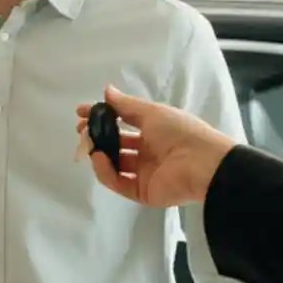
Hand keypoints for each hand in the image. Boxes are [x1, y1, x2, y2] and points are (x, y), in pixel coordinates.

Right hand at [75, 84, 238, 207]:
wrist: (201, 164)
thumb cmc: (178, 132)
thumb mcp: (151, 113)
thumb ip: (126, 105)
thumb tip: (106, 91)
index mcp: (154, 131)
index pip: (122, 123)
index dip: (103, 117)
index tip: (81, 113)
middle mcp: (148, 152)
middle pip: (116, 144)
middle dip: (97, 136)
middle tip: (81, 130)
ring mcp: (144, 173)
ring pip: (114, 164)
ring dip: (99, 153)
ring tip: (90, 144)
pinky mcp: (141, 192)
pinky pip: (118, 182)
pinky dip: (106, 171)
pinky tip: (99, 158)